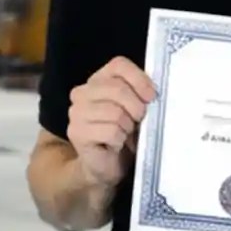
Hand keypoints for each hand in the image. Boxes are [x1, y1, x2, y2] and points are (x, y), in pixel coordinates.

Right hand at [66, 56, 156, 186]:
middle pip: (118, 88)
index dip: (139, 79)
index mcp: (98, 80)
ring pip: (115, 112)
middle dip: (136, 108)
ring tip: (124, 135)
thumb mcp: (136, 109)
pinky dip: (120, 141)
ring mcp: (76, 112)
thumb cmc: (125, 134)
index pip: (118, 65)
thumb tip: (154, 93)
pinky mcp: (76, 132)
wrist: (107, 166)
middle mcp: (82, 92)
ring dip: (127, 128)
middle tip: (140, 121)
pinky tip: (115, 145)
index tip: (152, 96)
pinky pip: (111, 131)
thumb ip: (142, 95)